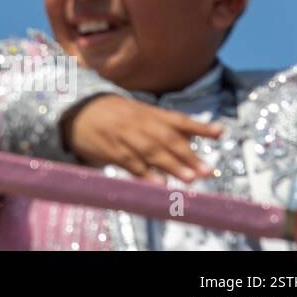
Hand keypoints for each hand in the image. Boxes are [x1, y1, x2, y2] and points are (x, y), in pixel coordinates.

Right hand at [62, 94, 222, 182]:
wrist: (74, 112)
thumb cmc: (111, 115)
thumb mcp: (135, 112)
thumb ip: (162, 124)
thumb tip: (193, 138)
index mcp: (147, 112)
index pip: (177, 119)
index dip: (199, 127)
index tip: (221, 133)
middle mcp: (138, 122)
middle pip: (166, 138)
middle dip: (188, 155)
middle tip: (207, 170)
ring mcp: (124, 136)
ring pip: (151, 151)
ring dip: (172, 165)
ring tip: (191, 178)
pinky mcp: (111, 150)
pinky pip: (130, 163)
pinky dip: (146, 174)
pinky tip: (160, 184)